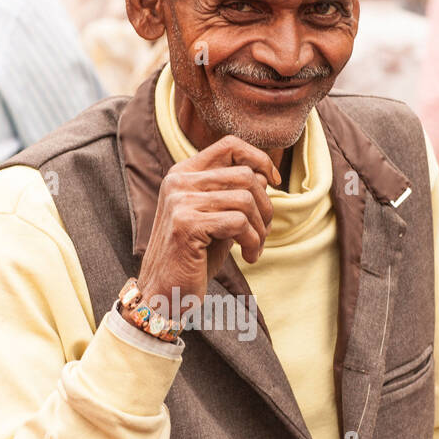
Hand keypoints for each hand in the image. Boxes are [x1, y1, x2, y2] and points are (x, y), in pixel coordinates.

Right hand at [132, 135, 279, 311]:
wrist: (164, 294)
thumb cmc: (194, 257)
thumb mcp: (216, 218)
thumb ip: (234, 195)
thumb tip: (266, 176)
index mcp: (183, 174)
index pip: (230, 145)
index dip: (259, 159)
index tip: (273, 181)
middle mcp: (178, 181)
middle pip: (245, 175)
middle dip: (265, 206)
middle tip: (262, 233)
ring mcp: (180, 201)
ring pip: (245, 199)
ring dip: (260, 229)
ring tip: (254, 249)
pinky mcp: (186, 224)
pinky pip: (238, 223)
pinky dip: (252, 242)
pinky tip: (248, 258)